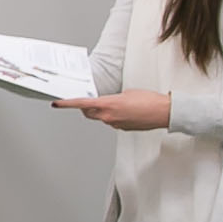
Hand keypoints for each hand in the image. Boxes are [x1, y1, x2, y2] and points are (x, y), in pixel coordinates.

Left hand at [53, 89, 170, 131]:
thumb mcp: (127, 93)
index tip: (57, 103)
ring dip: (102, 111)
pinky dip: (114, 115)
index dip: (67, 104)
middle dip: (85, 107)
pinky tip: (126, 110)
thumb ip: (112, 98)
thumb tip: (108, 102)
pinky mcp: (122, 128)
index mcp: (108, 105)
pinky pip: (112, 121)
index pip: (82, 104)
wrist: (164, 112)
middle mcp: (108, 116)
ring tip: (118, 103)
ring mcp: (115, 124)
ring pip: (100, 117)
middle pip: (88, 112)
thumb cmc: (149, 100)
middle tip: (89, 99)